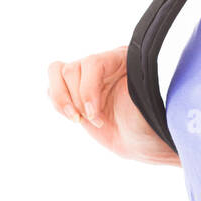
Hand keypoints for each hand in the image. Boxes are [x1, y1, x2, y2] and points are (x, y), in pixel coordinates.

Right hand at [46, 45, 180, 164]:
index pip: (92, 63)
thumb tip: (117, 82)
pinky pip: (52, 89)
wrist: (141, 142)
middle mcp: (102, 63)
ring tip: (79, 119)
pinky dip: (58, 105)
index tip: (94, 115)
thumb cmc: (147, 123)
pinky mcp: (74, 92)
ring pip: (57, 73)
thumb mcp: (144, 105)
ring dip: (63, 101)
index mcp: (122, 59)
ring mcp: (87, 78)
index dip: (88, 89)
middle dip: (78, 100)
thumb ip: (129, 91)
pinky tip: (76, 119)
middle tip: (94, 120)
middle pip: (71, 70)